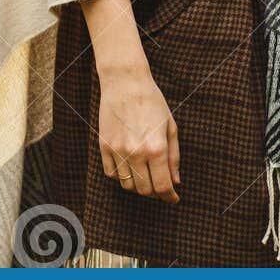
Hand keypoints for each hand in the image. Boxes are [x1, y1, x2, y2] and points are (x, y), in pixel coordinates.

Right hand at [97, 67, 180, 203]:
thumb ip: (173, 156)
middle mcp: (136, 152)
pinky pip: (112, 174)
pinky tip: (130, 168)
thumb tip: (175, 181)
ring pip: (127, 185)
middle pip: (145, 190)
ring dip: (138, 186)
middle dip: (155, 192)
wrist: (125, 82)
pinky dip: (121, 177)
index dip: (169, 196)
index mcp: (156, 148)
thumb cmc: (152, 101)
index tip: (173, 198)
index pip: (162, 186)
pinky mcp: (104, 146)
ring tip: (145, 175)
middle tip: (160, 185)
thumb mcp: (170, 126)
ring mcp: (118, 150)